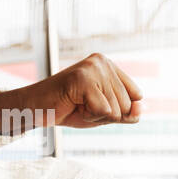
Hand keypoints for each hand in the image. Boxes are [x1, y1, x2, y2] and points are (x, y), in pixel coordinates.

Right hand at [0, 53, 142, 134]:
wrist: (35, 109)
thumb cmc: (70, 110)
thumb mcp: (105, 114)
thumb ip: (127, 113)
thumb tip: (142, 108)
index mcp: (110, 66)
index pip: (137, 96)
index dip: (119, 109)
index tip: (95, 103)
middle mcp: (103, 62)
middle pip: (128, 104)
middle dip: (107, 114)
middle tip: (83, 105)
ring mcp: (93, 68)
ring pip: (117, 109)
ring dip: (96, 115)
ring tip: (77, 104)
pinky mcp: (83, 78)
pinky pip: (104, 110)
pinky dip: (90, 116)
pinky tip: (74, 105)